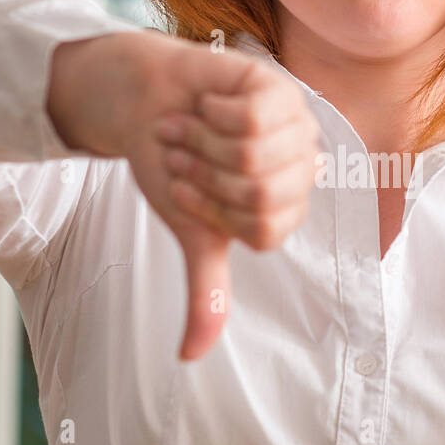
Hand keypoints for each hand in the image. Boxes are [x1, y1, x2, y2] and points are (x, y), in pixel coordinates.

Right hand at [48, 30, 320, 361]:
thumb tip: (191, 356)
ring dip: (204, 145)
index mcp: (287, 206)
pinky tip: (207, 105)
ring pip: (254, 156)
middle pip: (261, 195)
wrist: (143, 104)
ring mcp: (296, 125)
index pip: (264, 231)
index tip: (191, 194)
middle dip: (206, 179)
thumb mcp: (191, 232)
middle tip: (188, 159)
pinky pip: (252, 117)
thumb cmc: (172, 161)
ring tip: (191, 131)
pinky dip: (213, 114)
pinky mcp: (280, 88)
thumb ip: (205, 290)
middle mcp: (301, 167)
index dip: (215, 213)